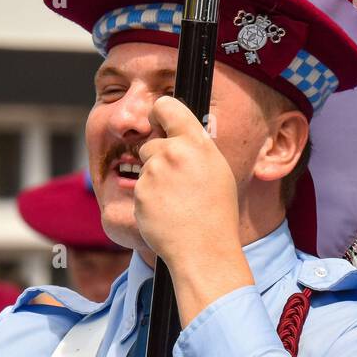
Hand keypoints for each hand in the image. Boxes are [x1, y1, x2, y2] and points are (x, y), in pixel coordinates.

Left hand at [135, 97, 251, 323]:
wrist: (203, 250)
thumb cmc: (216, 213)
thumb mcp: (216, 170)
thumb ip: (194, 147)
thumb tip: (176, 132)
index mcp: (196, 142)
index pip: (166, 106)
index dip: (159, 112)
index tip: (158, 119)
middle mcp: (173, 152)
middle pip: (152, 143)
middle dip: (158, 159)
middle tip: (178, 183)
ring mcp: (154, 173)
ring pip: (145, 168)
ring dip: (154, 182)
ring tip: (176, 202)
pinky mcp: (140, 194)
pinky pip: (140, 190)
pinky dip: (149, 200)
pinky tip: (166, 213)